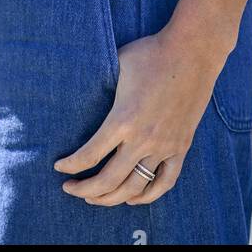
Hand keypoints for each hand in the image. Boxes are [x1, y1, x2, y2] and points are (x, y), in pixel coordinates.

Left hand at [52, 26, 227, 205]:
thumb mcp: (117, 64)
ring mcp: (165, 146)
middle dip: (86, 190)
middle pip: (109, 180)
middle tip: (71, 189)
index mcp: (123, 119)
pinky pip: (165, 182)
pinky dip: (148, 196)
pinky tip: (133, 198)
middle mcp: (143, 139)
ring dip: (112, 198)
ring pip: (135, 188)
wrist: (193, 52)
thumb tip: (76, 86)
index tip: (59, 168)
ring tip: (96, 198)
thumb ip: (99, 82)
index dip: (71, 166)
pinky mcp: (181, 147)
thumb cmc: (151, 53)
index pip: (90, 155)